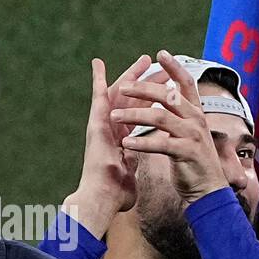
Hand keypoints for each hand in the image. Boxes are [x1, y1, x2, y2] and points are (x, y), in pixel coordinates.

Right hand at [66, 55, 151, 232]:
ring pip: (119, 94)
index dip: (150, 95)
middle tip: (154, 62)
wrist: (103, 199)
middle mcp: (112, 128)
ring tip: (143, 59)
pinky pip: (97, 99)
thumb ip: (131, 162)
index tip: (163, 81)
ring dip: (131, 76)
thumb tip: (131, 167)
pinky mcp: (95, 126)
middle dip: (143, 79)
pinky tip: (98, 66)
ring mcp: (102, 126)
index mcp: (123, 137)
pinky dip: (97, 82)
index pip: (139, 110)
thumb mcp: (130, 170)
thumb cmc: (116, 191)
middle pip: (130, 97)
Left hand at [113, 51, 229, 203]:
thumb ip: (180, 115)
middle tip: (123, 86)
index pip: (187, 83)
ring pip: (160, 117)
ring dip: (134, 115)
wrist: (208, 189)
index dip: (175, 67)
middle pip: (169, 96)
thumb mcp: (190, 133)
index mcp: (196, 113)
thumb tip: (169, 96)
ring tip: (113, 116)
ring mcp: (192, 136)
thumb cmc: (194, 160)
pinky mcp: (186, 153)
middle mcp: (197, 120)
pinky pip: (161, 144)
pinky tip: (126, 143)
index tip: (161, 53)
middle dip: (144, 88)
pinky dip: (142, 143)